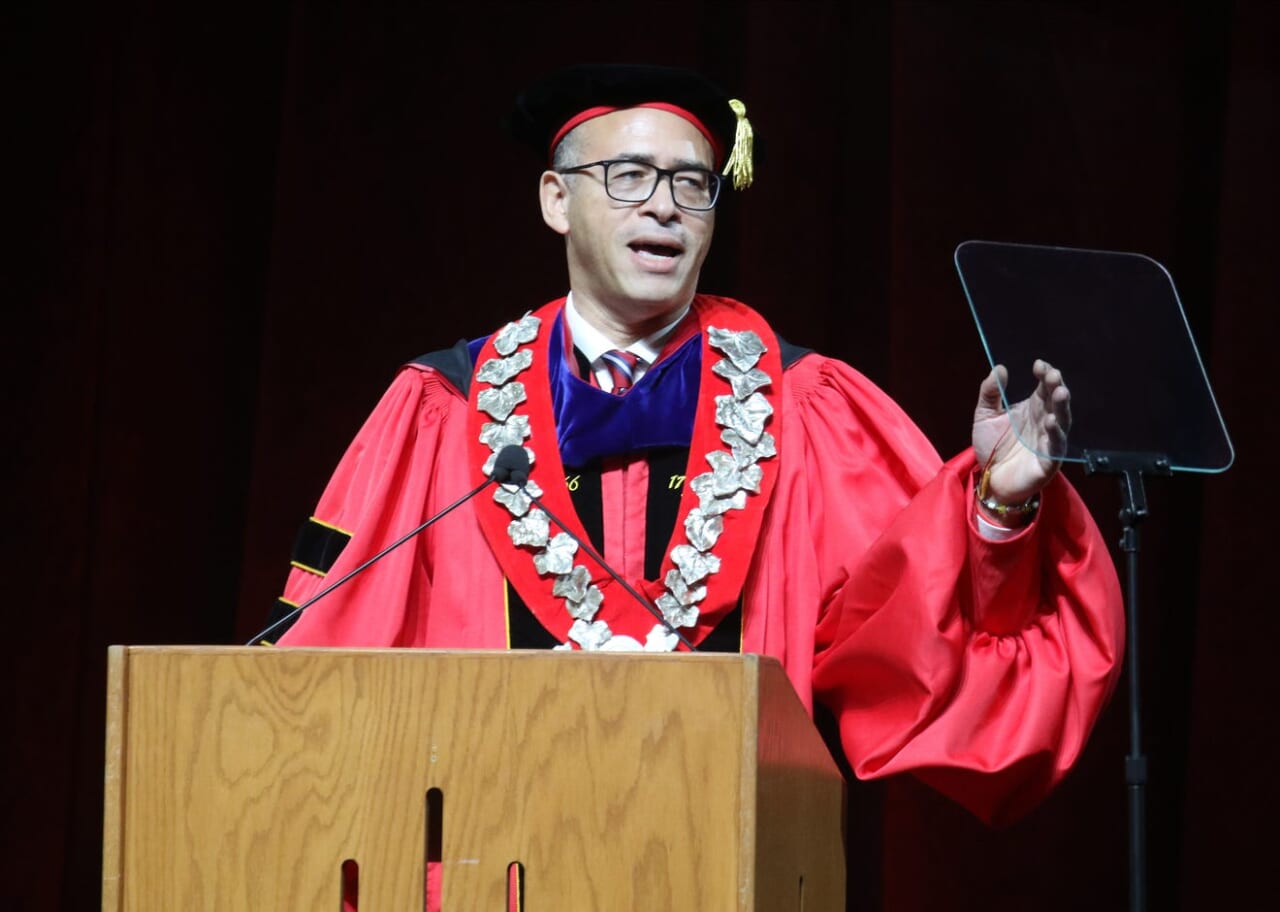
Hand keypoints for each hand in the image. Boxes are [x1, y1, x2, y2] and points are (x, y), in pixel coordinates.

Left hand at [972, 359, 1070, 503]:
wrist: (989, 479)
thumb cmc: (991, 447)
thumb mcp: (985, 416)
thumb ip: (990, 393)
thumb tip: (999, 368)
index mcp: (1033, 408)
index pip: (1044, 388)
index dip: (1045, 375)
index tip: (1039, 364)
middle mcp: (1044, 422)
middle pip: (1056, 401)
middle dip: (1056, 386)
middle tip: (1053, 375)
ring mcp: (1049, 441)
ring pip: (1062, 421)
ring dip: (1061, 407)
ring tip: (1059, 392)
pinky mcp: (1048, 461)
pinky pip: (1056, 446)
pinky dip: (1055, 434)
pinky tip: (1051, 422)